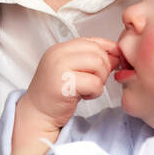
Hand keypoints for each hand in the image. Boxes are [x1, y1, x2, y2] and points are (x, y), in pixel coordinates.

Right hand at [10, 37, 120, 154]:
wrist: (37, 113)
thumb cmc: (56, 94)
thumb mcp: (71, 69)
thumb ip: (89, 59)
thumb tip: (117, 54)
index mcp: (60, 48)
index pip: (92, 41)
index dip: (107, 51)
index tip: (111, 63)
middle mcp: (58, 54)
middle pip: (98, 52)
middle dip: (104, 68)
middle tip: (96, 81)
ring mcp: (59, 67)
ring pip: (99, 65)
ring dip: (100, 80)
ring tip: (89, 88)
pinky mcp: (64, 84)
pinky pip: (94, 83)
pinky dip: (95, 92)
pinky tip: (84, 96)